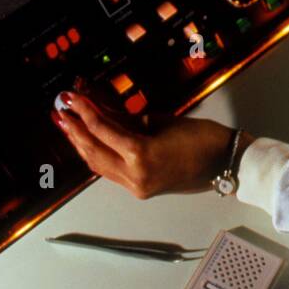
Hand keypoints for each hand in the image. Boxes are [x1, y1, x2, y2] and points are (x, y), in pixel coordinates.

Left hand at [52, 86, 253, 199]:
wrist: (226, 162)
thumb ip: (131, 120)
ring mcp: (137, 186)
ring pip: (98, 166)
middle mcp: (135, 176)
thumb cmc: (205, 140)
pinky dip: (99, 155)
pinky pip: (111, 172)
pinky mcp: (141, 188)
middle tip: (61, 112)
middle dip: (75, 130)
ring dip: (82, 144)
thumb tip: (106, 113)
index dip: (84, 113)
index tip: (72, 99)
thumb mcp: (164, 122)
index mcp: (141, 156)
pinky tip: (90, 142)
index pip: (103, 131)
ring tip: (69, 126)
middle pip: (93, 152)